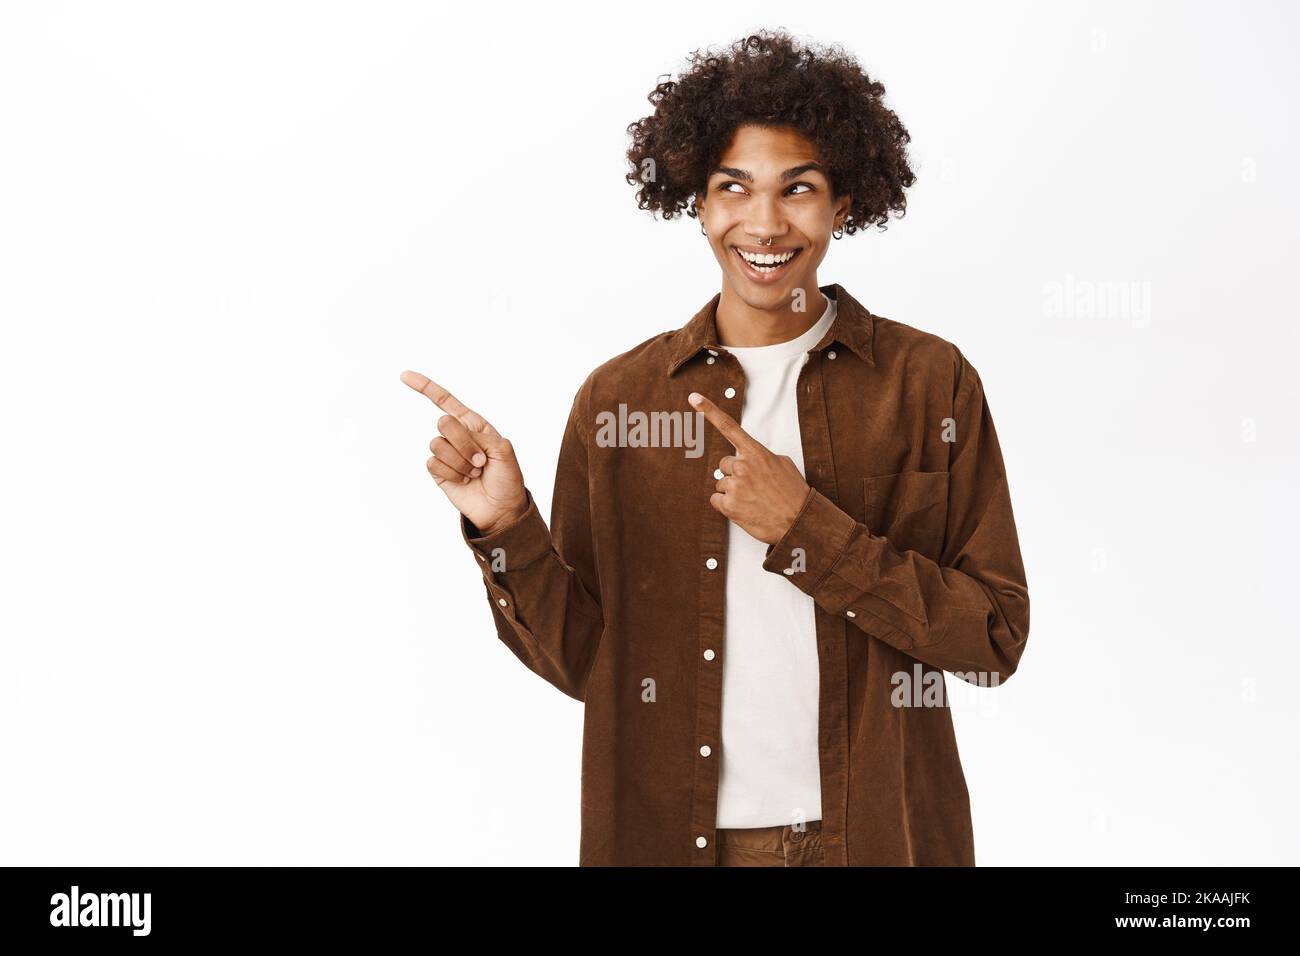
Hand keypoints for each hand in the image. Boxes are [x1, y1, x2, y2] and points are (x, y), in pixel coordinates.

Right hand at [401, 370, 527, 534]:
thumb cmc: (507, 478)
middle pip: (443, 423)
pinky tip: (464, 480)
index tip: (404, 376)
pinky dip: (452, 473)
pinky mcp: (438, 471)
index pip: (446, 401)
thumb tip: (455, 437)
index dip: (425, 387)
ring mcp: (447, 454)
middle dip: (464, 443)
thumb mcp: (503, 450)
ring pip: (437, 445)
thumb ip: (479, 435)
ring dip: (459, 462)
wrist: (501, 508)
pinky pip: (433, 464)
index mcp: (474, 425)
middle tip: (481, 462)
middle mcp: (458, 436)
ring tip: (475, 473)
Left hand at [688, 391, 810, 544]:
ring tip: (752, 499)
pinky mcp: (729, 506)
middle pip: (723, 464)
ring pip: (721, 483)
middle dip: (734, 474)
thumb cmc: (793, 494)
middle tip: (752, 486)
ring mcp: (735, 486)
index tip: (694, 398)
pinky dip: (726, 504)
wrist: (798, 521)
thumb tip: (749, 458)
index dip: (709, 411)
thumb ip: (761, 456)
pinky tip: (743, 508)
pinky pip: (716, 499)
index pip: (729, 427)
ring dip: (732, 490)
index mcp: (756, 453)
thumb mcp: (783, 464)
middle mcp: (743, 466)